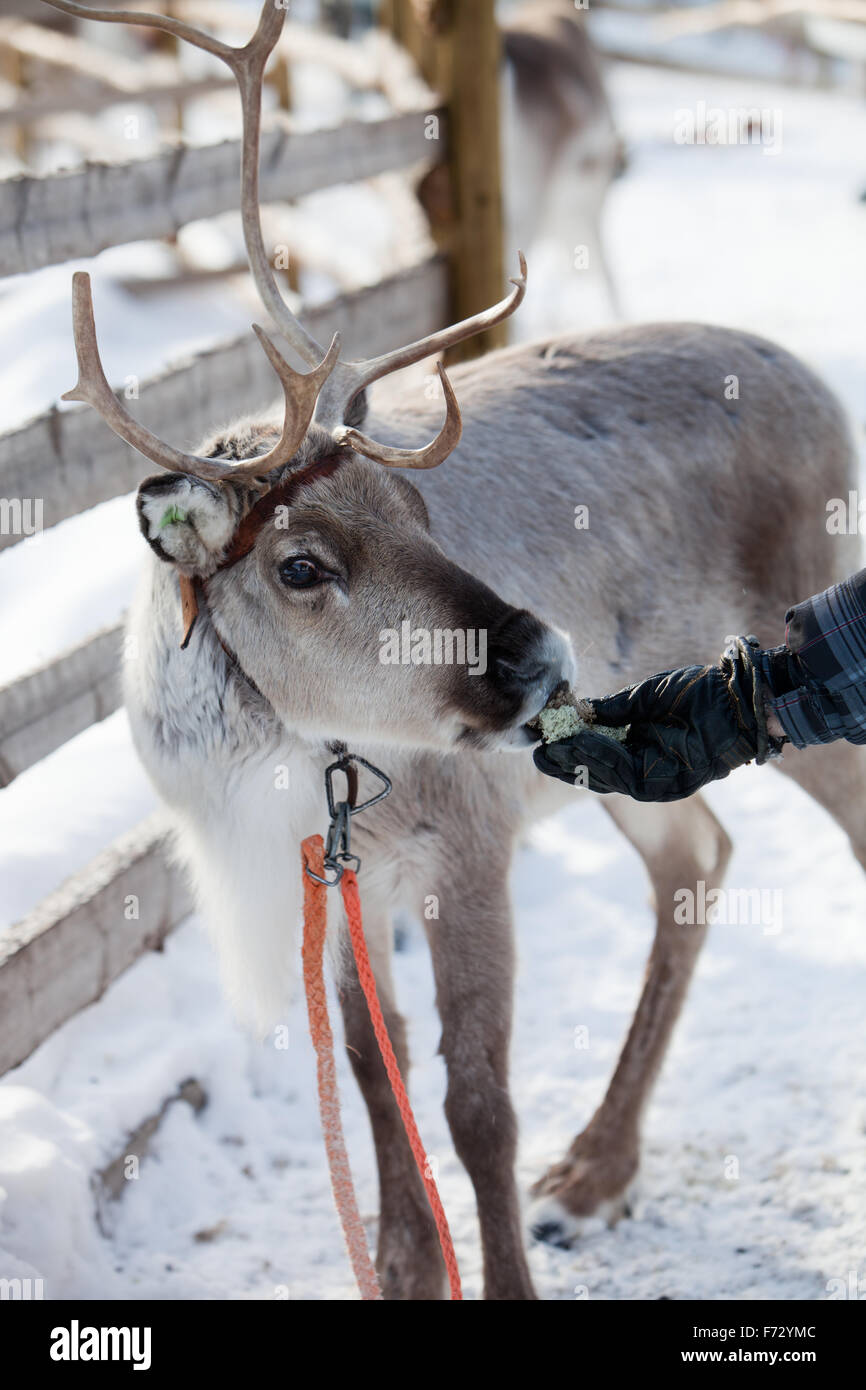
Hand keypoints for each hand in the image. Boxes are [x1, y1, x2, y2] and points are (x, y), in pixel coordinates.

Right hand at [532, 636, 782, 801]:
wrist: (734, 699)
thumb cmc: (696, 694)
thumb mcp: (643, 698)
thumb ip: (612, 710)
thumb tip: (578, 712)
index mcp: (638, 746)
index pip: (597, 754)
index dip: (570, 747)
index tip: (545, 737)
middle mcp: (645, 767)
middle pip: (596, 772)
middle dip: (566, 763)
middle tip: (538, 753)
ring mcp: (656, 779)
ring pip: (606, 776)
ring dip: (578, 761)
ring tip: (554, 748)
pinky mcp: (667, 786)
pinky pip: (625, 774)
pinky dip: (601, 759)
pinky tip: (581, 745)